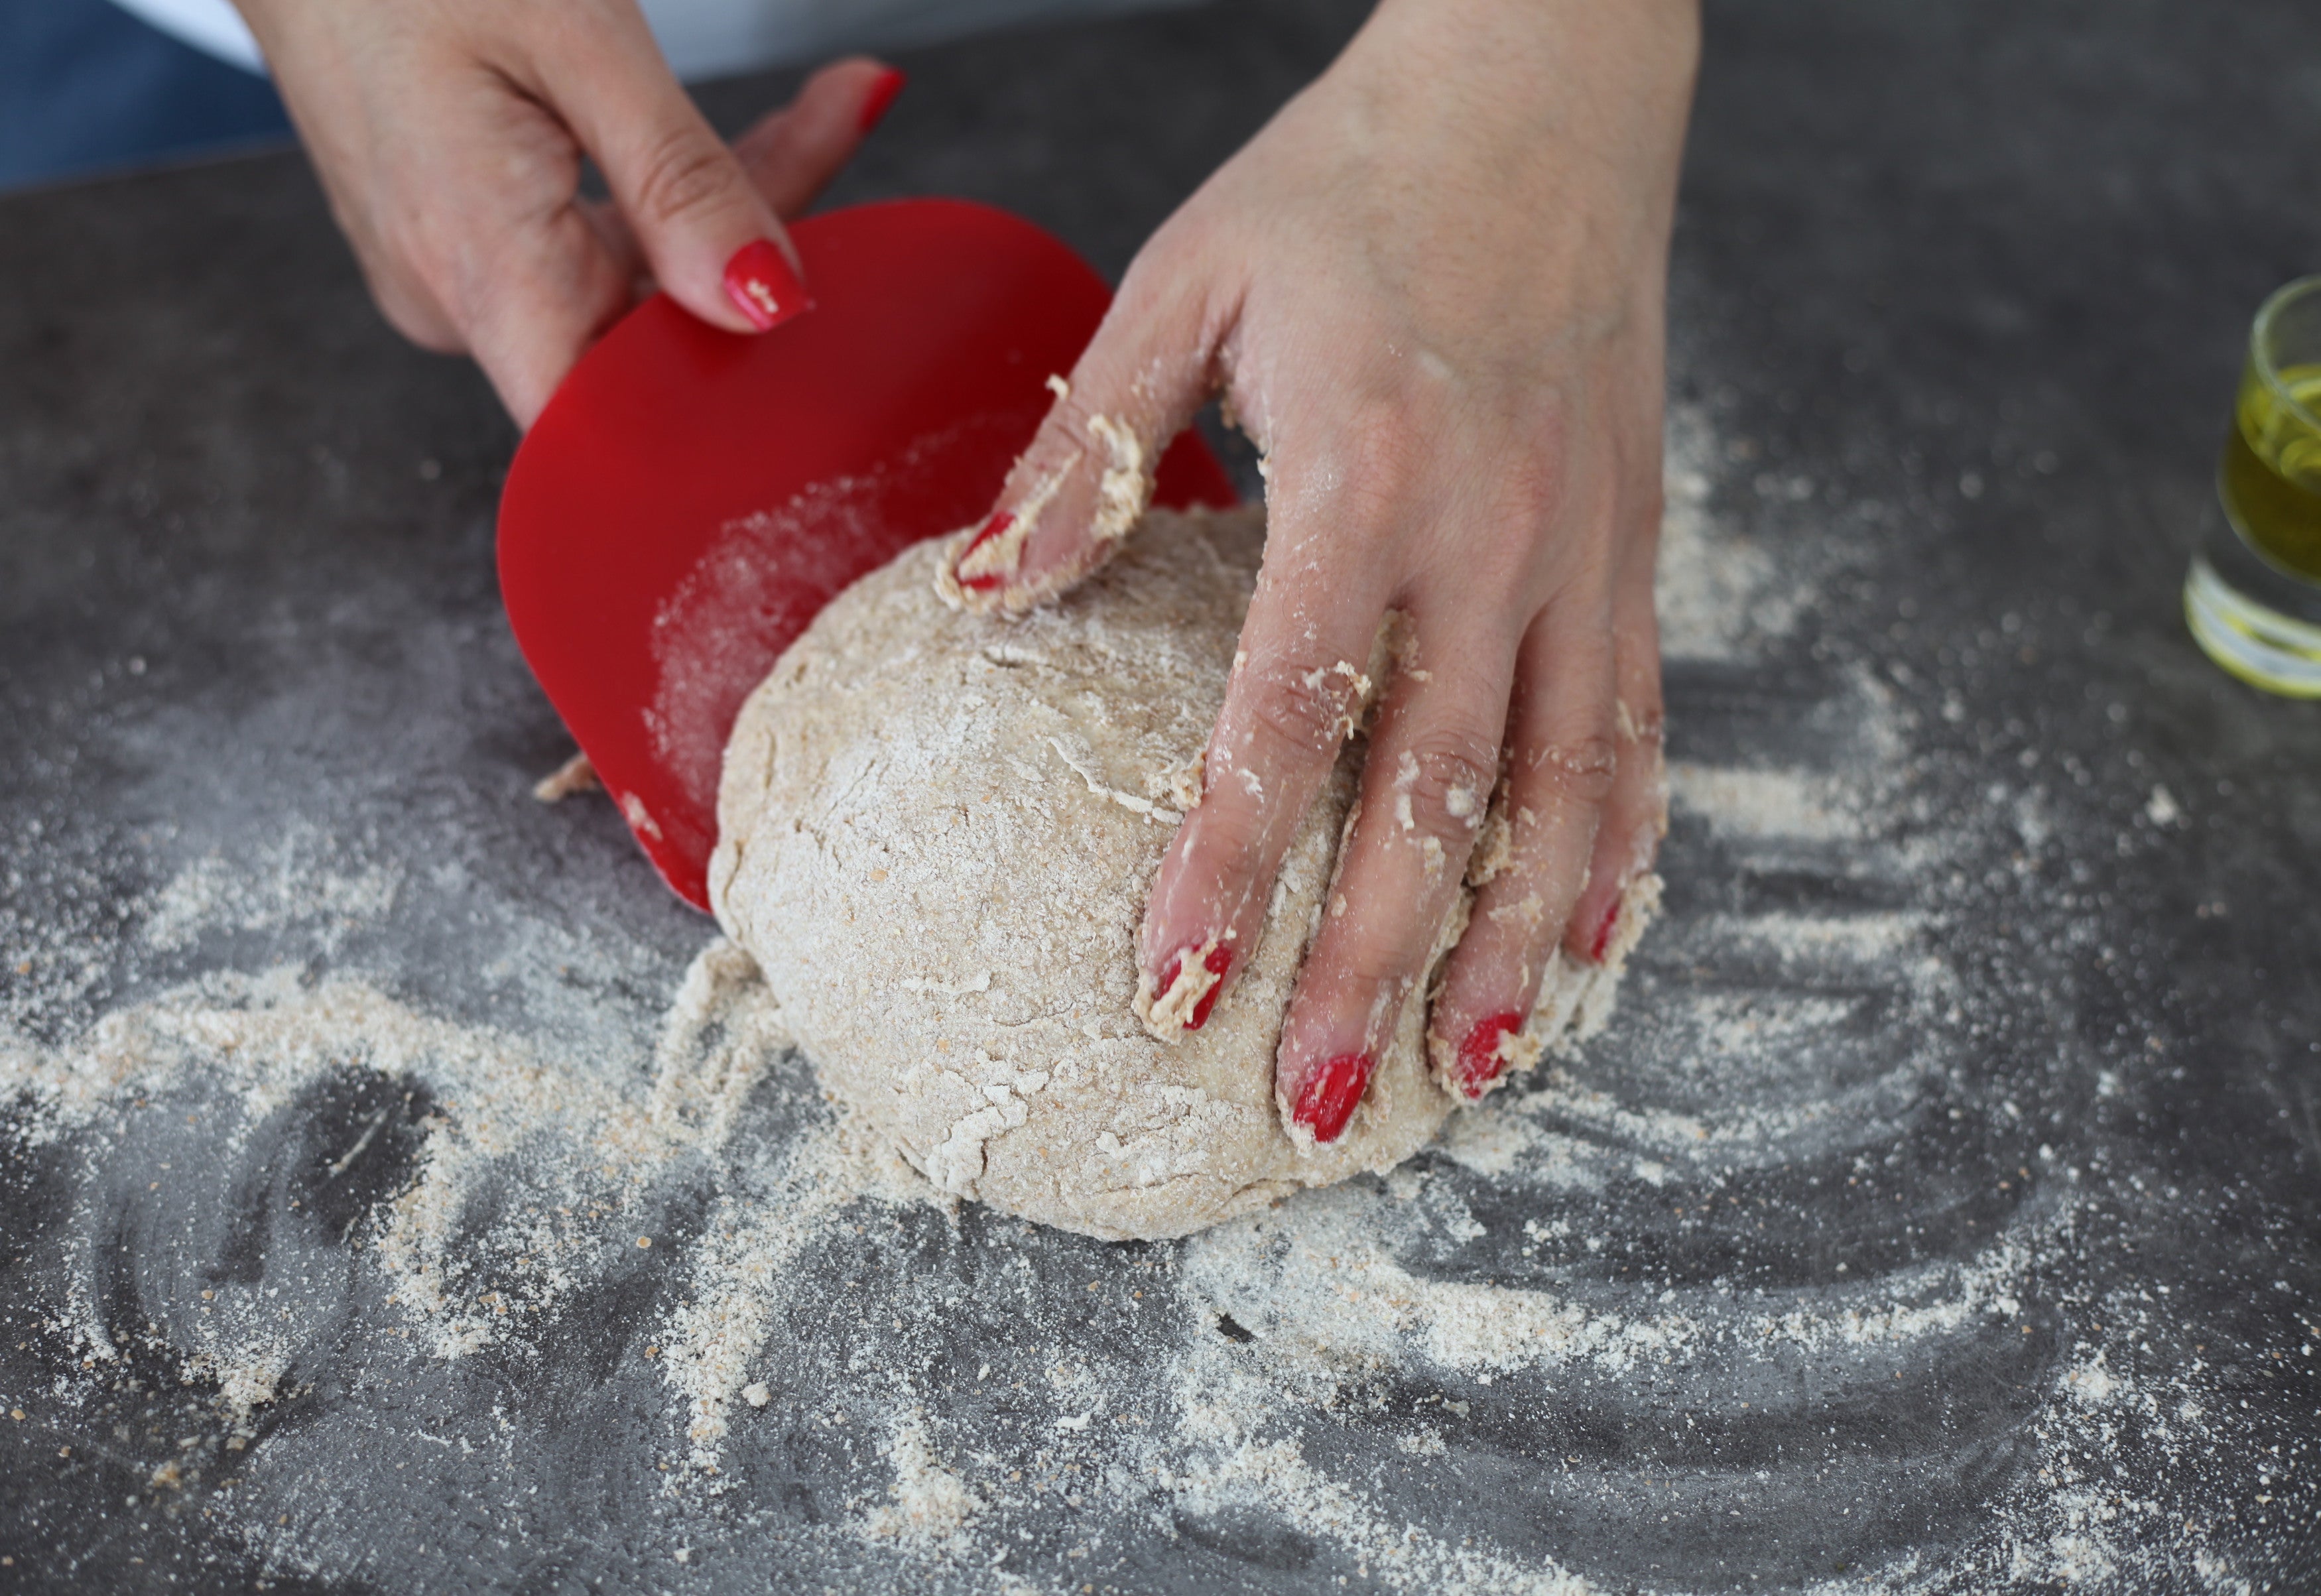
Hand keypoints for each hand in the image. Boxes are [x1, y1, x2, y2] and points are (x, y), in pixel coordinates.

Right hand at [231, 0, 904, 424]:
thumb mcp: (574, 37)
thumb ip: (679, 179)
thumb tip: (770, 301)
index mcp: (475, 269)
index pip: (610, 435)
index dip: (716, 433)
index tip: (823, 368)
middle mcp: (456, 295)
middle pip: (652, 348)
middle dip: (770, 268)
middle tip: (851, 147)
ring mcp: (459, 268)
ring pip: (643, 286)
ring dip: (743, 208)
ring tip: (838, 101)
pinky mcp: (470, 229)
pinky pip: (603, 240)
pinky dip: (681, 192)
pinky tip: (772, 125)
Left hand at [947, 0, 1696, 1140]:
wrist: (1545, 89)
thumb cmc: (1349, 179)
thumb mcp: (1188, 278)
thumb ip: (1088, 449)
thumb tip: (981, 598)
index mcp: (1365, 473)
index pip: (1290, 715)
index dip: (1230, 868)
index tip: (1177, 994)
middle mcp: (1494, 535)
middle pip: (1434, 795)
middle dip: (1370, 963)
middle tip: (1317, 1105)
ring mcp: (1584, 552)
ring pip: (1560, 790)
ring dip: (1511, 945)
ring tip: (1468, 1072)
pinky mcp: (1634, 550)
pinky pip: (1637, 727)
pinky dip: (1617, 848)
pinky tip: (1587, 942)